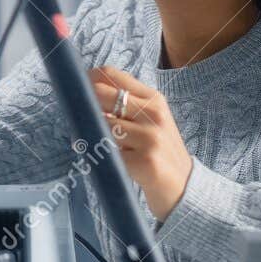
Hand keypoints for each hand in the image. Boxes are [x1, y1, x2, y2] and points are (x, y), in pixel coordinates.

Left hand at [88, 66, 193, 220]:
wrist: (183, 187)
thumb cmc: (158, 152)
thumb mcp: (150, 121)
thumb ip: (125, 105)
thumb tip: (84, 94)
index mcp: (153, 98)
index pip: (111, 74)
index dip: (87, 80)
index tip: (77, 93)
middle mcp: (153, 113)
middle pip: (102, 94)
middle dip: (84, 105)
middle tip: (78, 120)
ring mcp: (150, 137)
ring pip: (101, 124)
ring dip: (89, 134)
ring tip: (92, 144)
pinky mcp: (145, 161)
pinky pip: (107, 152)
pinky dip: (98, 156)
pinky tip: (104, 161)